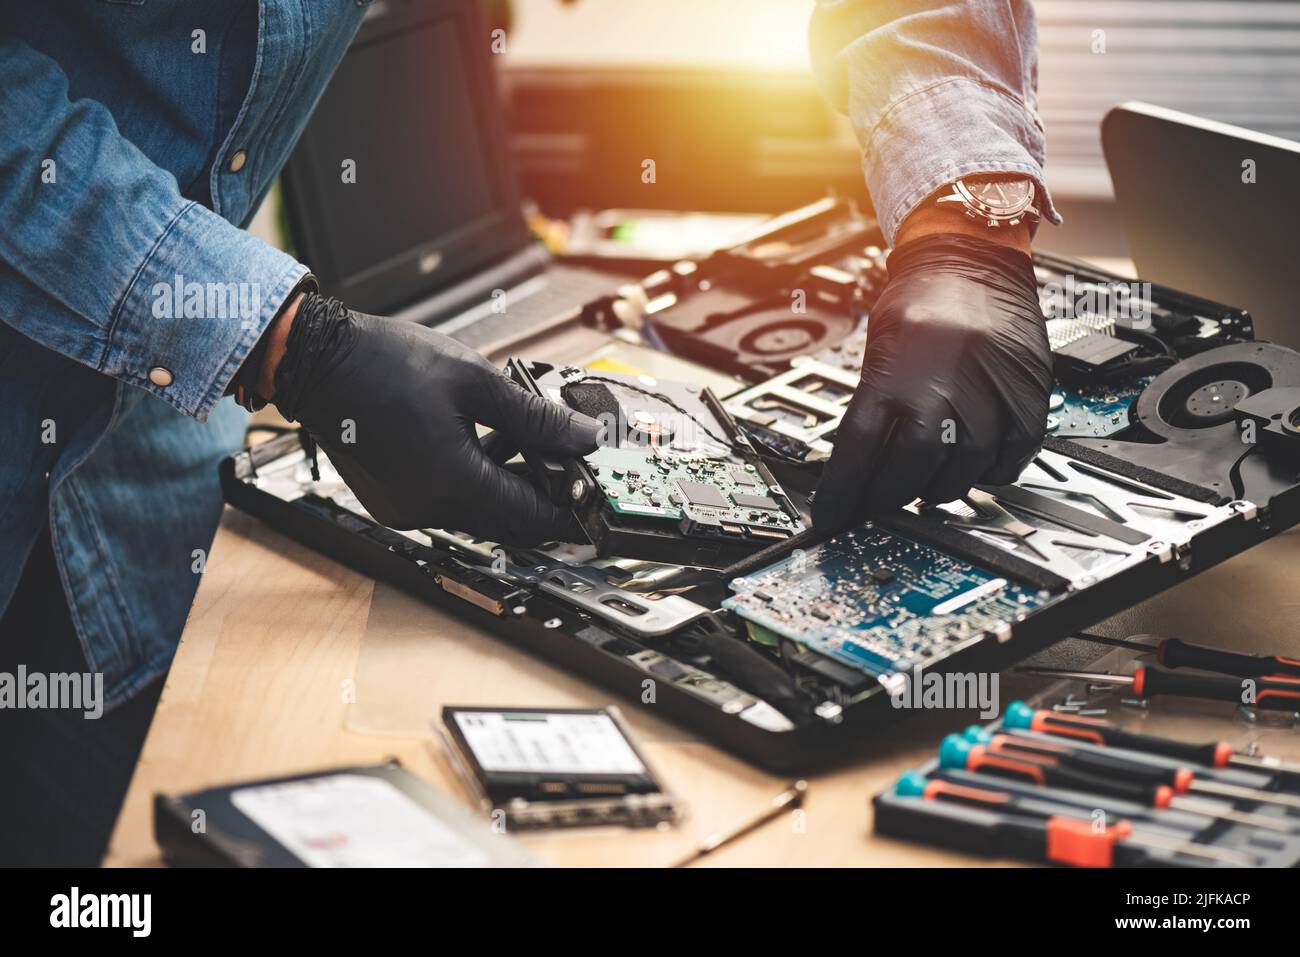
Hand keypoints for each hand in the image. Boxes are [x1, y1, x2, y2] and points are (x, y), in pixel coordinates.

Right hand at [266, 293, 600, 543]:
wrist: (318, 361)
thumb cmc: (386, 363)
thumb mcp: (477, 382)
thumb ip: (537, 417)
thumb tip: (584, 437)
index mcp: (453, 482)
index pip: (533, 516)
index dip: (572, 511)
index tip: (596, 502)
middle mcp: (428, 508)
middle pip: (509, 523)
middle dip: (544, 500)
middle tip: (571, 472)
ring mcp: (407, 509)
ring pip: (481, 515)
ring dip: (510, 489)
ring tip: (531, 447)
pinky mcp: (394, 502)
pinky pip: (450, 506)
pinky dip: (477, 485)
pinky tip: (489, 447)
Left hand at [812, 232, 1051, 531]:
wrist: (973, 260)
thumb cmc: (921, 302)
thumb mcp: (877, 352)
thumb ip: (873, 408)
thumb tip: (861, 467)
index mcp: (892, 378)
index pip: (857, 454)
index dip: (841, 494)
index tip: (831, 518)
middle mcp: (940, 392)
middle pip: (909, 472)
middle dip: (891, 494)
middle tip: (883, 495)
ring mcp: (988, 397)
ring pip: (961, 475)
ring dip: (938, 486)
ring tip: (927, 477)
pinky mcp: (1026, 401)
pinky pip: (1009, 462)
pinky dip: (987, 473)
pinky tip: (971, 462)